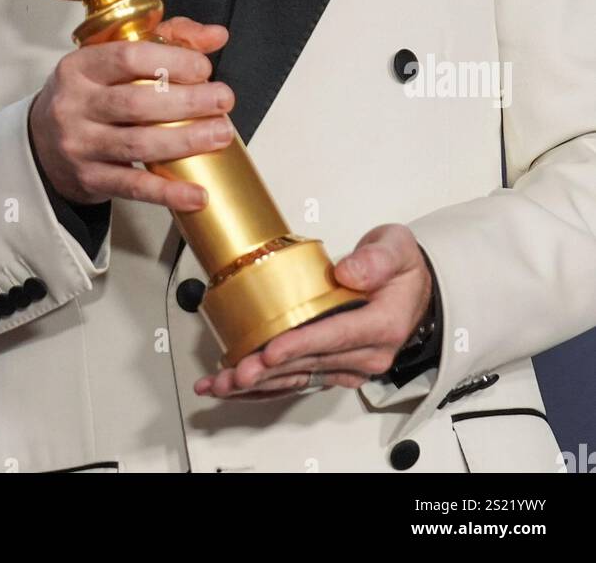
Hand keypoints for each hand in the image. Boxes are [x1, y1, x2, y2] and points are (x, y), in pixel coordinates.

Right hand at [29, 17, 232, 211]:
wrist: (41, 144)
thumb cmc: (88, 96)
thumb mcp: (113, 60)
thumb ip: (167, 40)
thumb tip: (216, 36)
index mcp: (80, 67)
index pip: (127, 57)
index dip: (171, 61)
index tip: (203, 69)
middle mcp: (75, 104)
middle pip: (136, 103)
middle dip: (187, 102)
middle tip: (224, 100)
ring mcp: (80, 145)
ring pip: (137, 145)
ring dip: (185, 140)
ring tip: (220, 134)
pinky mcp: (89, 180)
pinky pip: (132, 188)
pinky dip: (167, 193)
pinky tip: (197, 193)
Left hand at [194, 223, 432, 400]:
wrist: (414, 291)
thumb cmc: (401, 269)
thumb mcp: (396, 248)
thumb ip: (376, 259)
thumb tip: (349, 271)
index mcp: (382, 325)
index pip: (335, 337)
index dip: (300, 345)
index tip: (271, 350)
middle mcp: (367, 355)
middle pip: (310, 364)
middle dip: (268, 370)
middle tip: (234, 372)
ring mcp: (350, 366)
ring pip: (299, 378)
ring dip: (259, 384)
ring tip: (223, 383)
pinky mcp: (334, 369)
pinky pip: (298, 381)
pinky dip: (266, 386)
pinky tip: (237, 388)